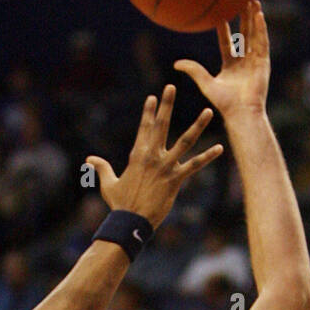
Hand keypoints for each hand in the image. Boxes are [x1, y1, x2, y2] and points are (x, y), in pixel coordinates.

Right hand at [85, 85, 222, 229]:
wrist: (131, 221)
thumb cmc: (119, 204)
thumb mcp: (108, 184)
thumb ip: (101, 168)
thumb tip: (89, 159)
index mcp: (137, 155)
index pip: (144, 128)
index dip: (149, 111)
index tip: (153, 97)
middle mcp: (152, 156)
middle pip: (161, 125)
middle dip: (166, 105)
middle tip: (171, 87)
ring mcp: (165, 167)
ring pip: (185, 141)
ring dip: (198, 125)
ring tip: (208, 111)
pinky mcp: (175, 180)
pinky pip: (195, 166)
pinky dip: (208, 157)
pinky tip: (220, 148)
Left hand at [173, 1, 270, 119]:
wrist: (241, 112)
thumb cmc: (224, 103)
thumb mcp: (205, 83)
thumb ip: (193, 70)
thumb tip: (176, 63)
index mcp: (230, 66)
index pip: (227, 42)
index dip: (224, 28)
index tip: (221, 14)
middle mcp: (244, 61)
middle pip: (244, 34)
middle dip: (243, 18)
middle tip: (241, 0)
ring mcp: (255, 61)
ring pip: (255, 34)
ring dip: (254, 18)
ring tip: (253, 1)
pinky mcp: (263, 63)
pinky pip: (263, 42)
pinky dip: (261, 28)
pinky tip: (259, 15)